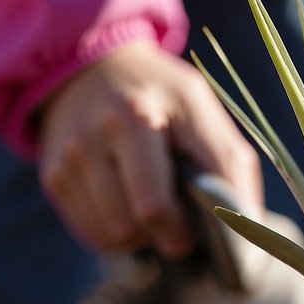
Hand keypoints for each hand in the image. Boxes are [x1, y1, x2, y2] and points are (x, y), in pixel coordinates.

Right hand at [38, 41, 262, 258]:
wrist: (93, 66)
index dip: (182, 231)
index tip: (197, 227)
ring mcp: (68, 159)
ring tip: (154, 208)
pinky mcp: (54, 177)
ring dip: (140, 236)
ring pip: (110, 236)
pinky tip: (128, 206)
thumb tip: (249, 231)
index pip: (154, 206)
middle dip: (163, 236)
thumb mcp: (203, 112)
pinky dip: (117, 232)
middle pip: (129, 227)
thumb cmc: (162, 96)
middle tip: (178, 221)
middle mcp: (93, 138)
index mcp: (135, 117)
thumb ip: (230, 167)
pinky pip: (91, 234)